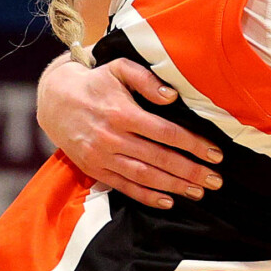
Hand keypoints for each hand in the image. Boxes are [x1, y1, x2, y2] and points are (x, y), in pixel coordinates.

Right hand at [39, 58, 222, 208]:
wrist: (54, 100)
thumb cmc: (96, 82)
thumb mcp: (119, 69)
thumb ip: (146, 79)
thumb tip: (172, 96)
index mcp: (122, 113)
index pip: (166, 133)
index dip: (193, 145)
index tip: (216, 154)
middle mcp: (111, 138)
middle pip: (159, 159)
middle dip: (190, 171)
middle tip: (215, 180)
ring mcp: (102, 156)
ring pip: (144, 176)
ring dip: (174, 186)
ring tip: (198, 192)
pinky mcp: (94, 169)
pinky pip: (123, 186)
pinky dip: (146, 196)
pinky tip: (168, 201)